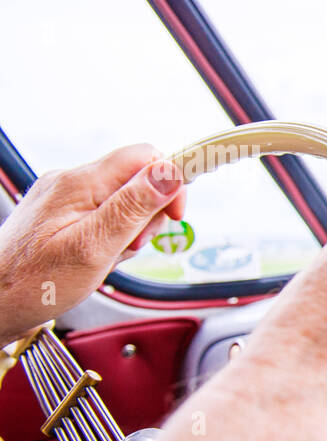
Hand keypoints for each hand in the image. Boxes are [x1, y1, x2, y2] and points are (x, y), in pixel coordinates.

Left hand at [0, 145, 185, 344]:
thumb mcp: (94, 248)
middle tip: (128, 246)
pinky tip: (97, 257)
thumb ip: (133, 207)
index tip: (175, 215)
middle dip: (146, 216)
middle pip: (136, 180)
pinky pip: (104, 215)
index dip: (169, 182)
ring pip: (122, 201)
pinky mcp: (62, 213)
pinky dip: (111, 237)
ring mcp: (65, 197)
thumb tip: (169, 173)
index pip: (143, 157)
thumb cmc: (35, 284)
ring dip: (129, 230)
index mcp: (79, 184)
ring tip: (108, 256)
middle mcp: (71, 182)